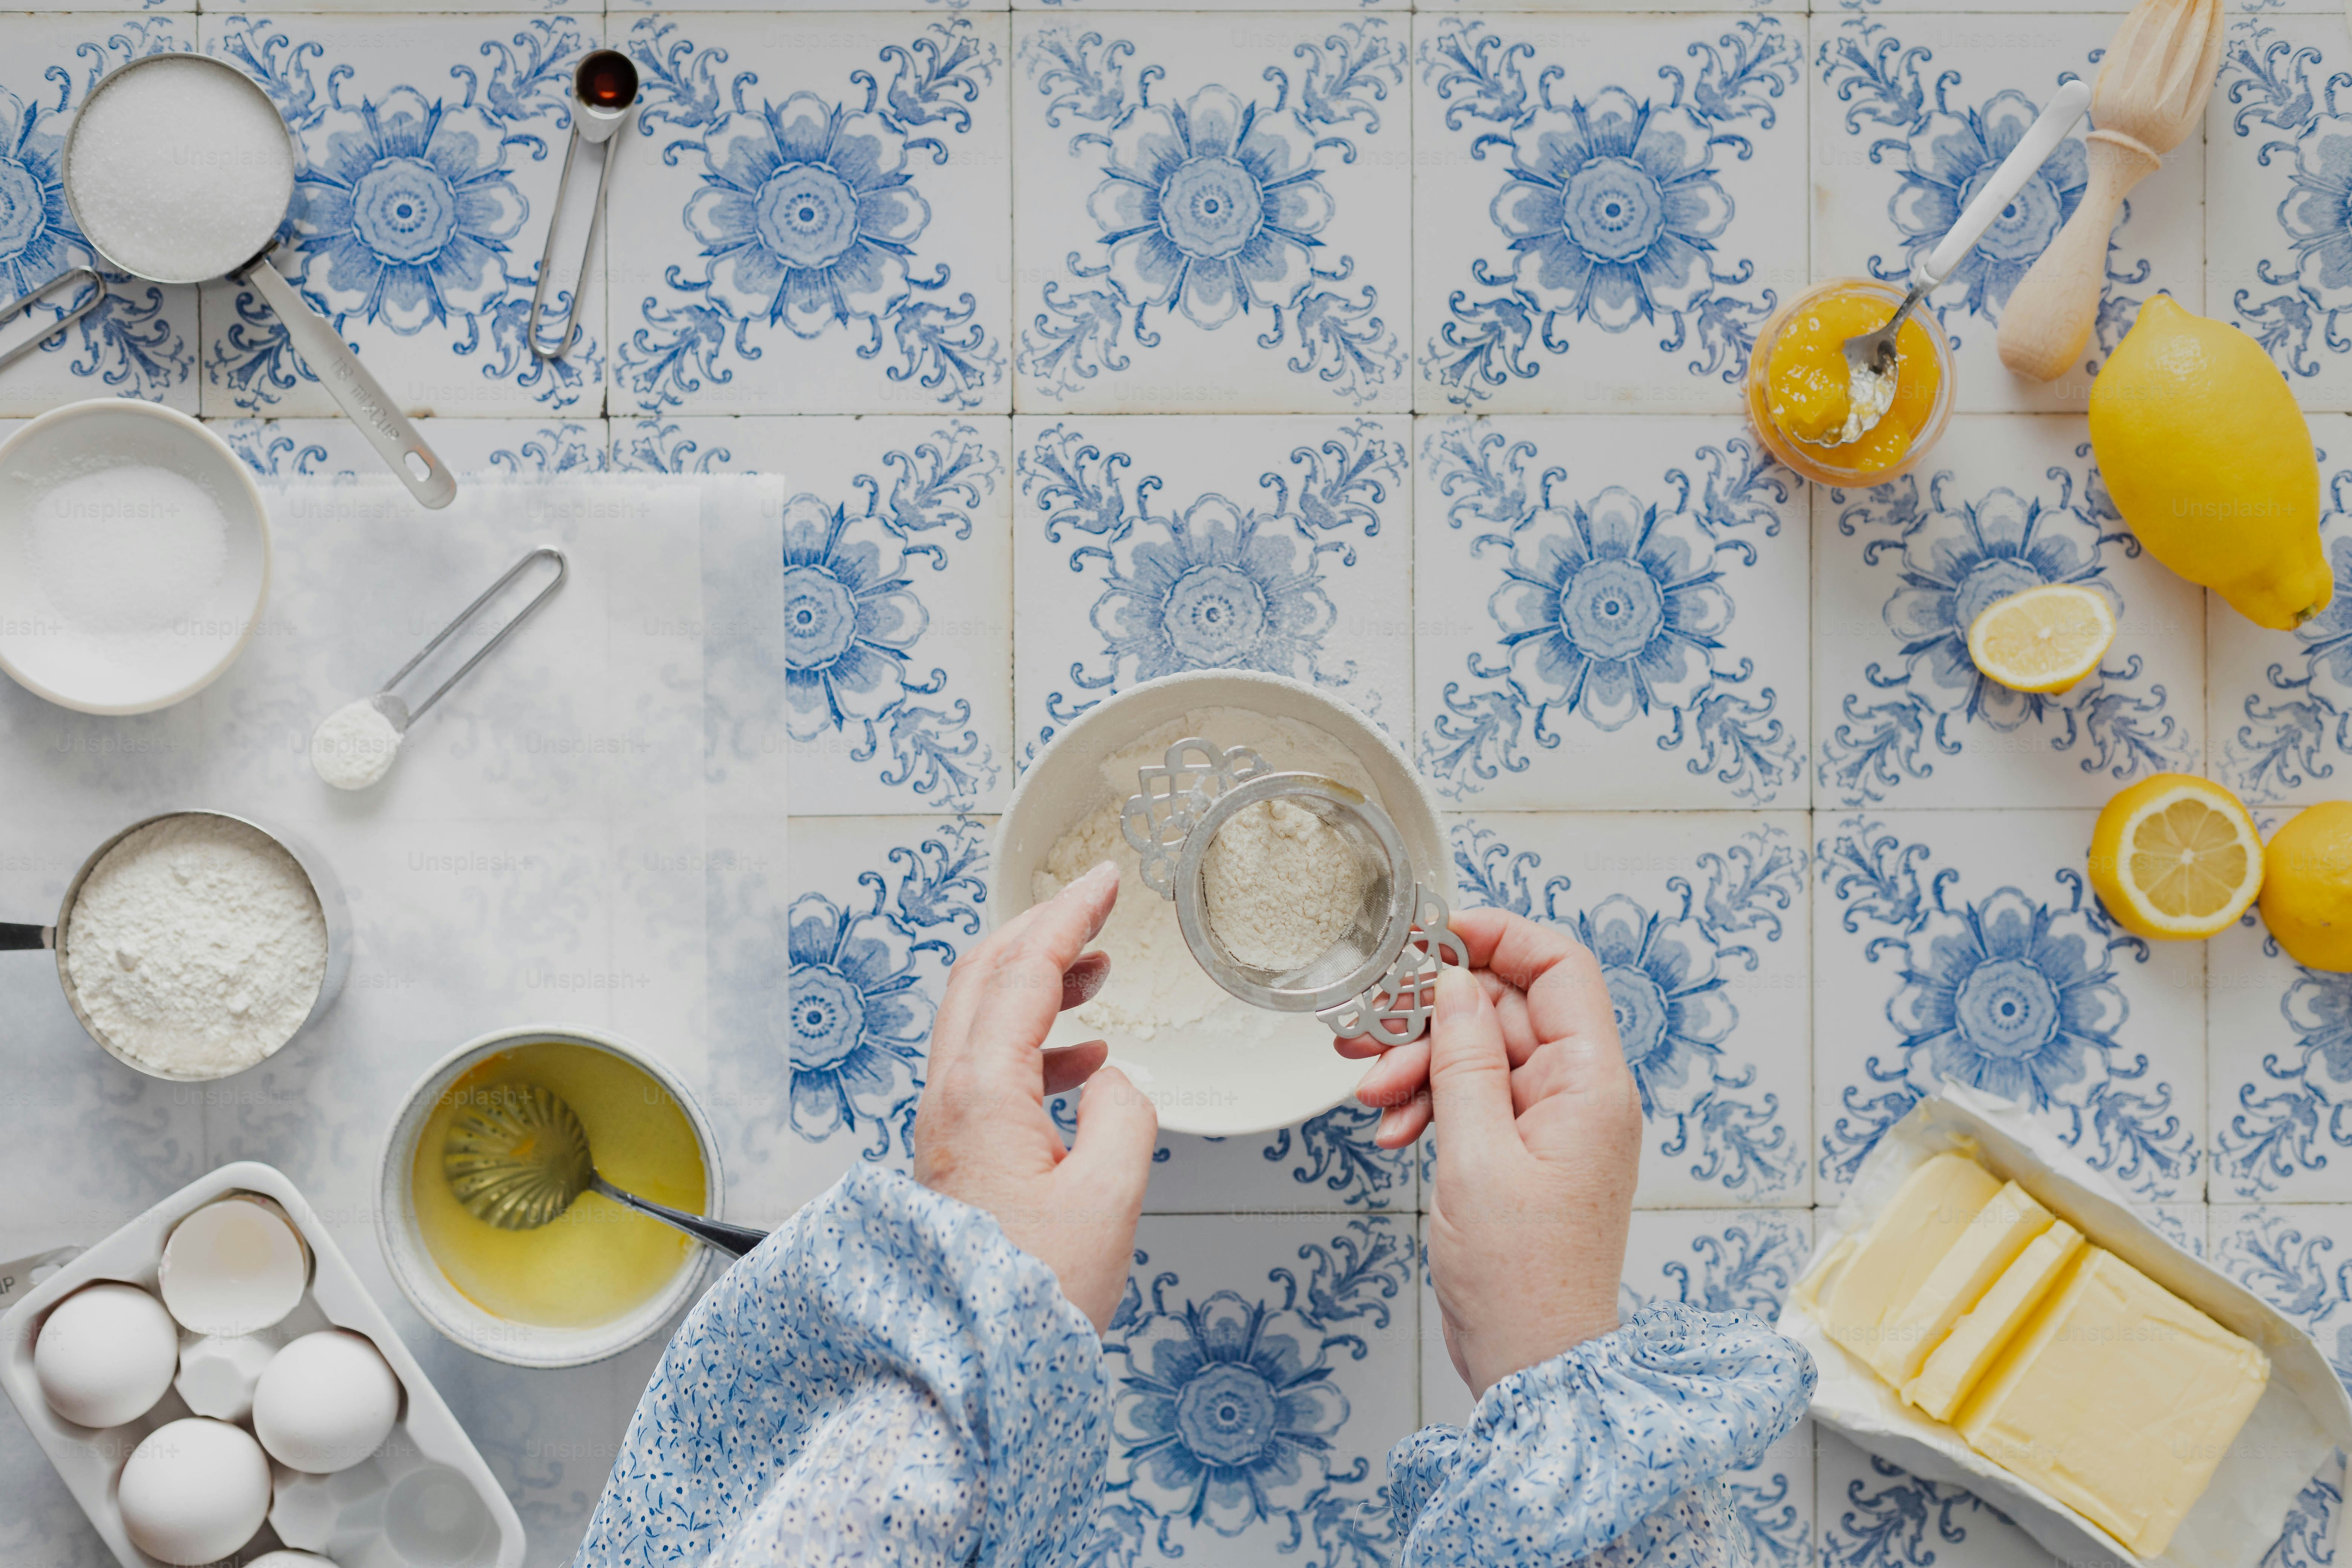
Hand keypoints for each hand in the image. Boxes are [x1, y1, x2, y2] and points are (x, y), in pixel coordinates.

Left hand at [911, 861, 1156, 1332]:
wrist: (971, 1364)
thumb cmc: (1032, 1295)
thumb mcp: (1109, 1197)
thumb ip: (1124, 1115)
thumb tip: (1114, 1079)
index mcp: (983, 1093)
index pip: (1023, 969)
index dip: (1068, 915)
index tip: (1102, 881)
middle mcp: (950, 1097)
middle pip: (984, 976)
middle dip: (1041, 930)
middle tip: (1093, 908)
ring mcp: (945, 1123)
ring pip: (981, 1017)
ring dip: (1037, 982)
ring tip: (1093, 975)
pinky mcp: (955, 1149)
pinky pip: (987, 1063)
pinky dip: (1035, 1039)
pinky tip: (1084, 1060)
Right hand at [1354, 909, 1641, 1396]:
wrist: (1532, 1362)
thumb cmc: (1522, 1277)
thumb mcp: (1477, 1154)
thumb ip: (1464, 1059)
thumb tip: (1456, 984)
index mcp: (1590, 1083)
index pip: (1559, 967)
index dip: (1500, 937)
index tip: (1436, 935)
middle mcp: (1580, 1094)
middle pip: (1505, 1011)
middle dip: (1432, 1017)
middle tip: (1369, 1030)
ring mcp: (1552, 1124)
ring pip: (1479, 1054)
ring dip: (1420, 1065)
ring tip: (1371, 1092)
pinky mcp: (1523, 1152)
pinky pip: (1475, 1100)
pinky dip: (1430, 1106)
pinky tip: (1394, 1131)